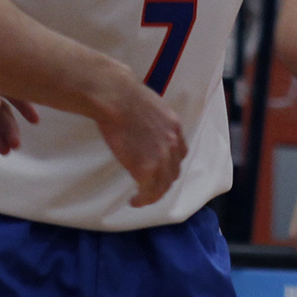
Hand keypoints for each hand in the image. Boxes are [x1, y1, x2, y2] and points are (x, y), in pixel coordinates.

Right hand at [93, 68, 186, 206]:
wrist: (117, 99)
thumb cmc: (126, 96)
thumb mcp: (152, 107)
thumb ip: (154, 122)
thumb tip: (144, 127)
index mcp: (175, 128)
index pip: (180, 154)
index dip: (170, 164)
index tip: (159, 169)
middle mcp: (173, 144)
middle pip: (173, 172)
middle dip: (162, 182)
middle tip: (149, 187)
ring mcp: (161, 158)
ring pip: (162, 186)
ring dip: (153, 195)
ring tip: (141, 199)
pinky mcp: (146, 169)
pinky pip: (148, 192)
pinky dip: (142, 199)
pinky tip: (134, 201)